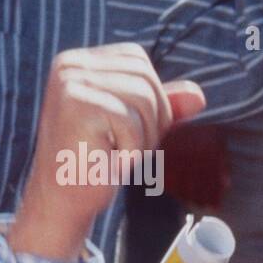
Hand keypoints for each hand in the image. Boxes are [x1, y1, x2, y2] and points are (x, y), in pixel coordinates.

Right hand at [9, 44, 204, 261]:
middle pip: (145, 78)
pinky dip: (132, 149)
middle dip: (153, 119)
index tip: (132, 130)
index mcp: (78, 62)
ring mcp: (70, 84)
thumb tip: (199, 95)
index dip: (152, 98)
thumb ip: (163, 106)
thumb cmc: (97, 162)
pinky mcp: (77, 107)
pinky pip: (131, 122)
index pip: (138, 61)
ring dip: (144, 137)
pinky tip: (111, 162)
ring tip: (119, 155)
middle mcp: (70, 66)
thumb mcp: (136, 127)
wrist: (63, 200)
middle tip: (128, 149)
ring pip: (144, 99)